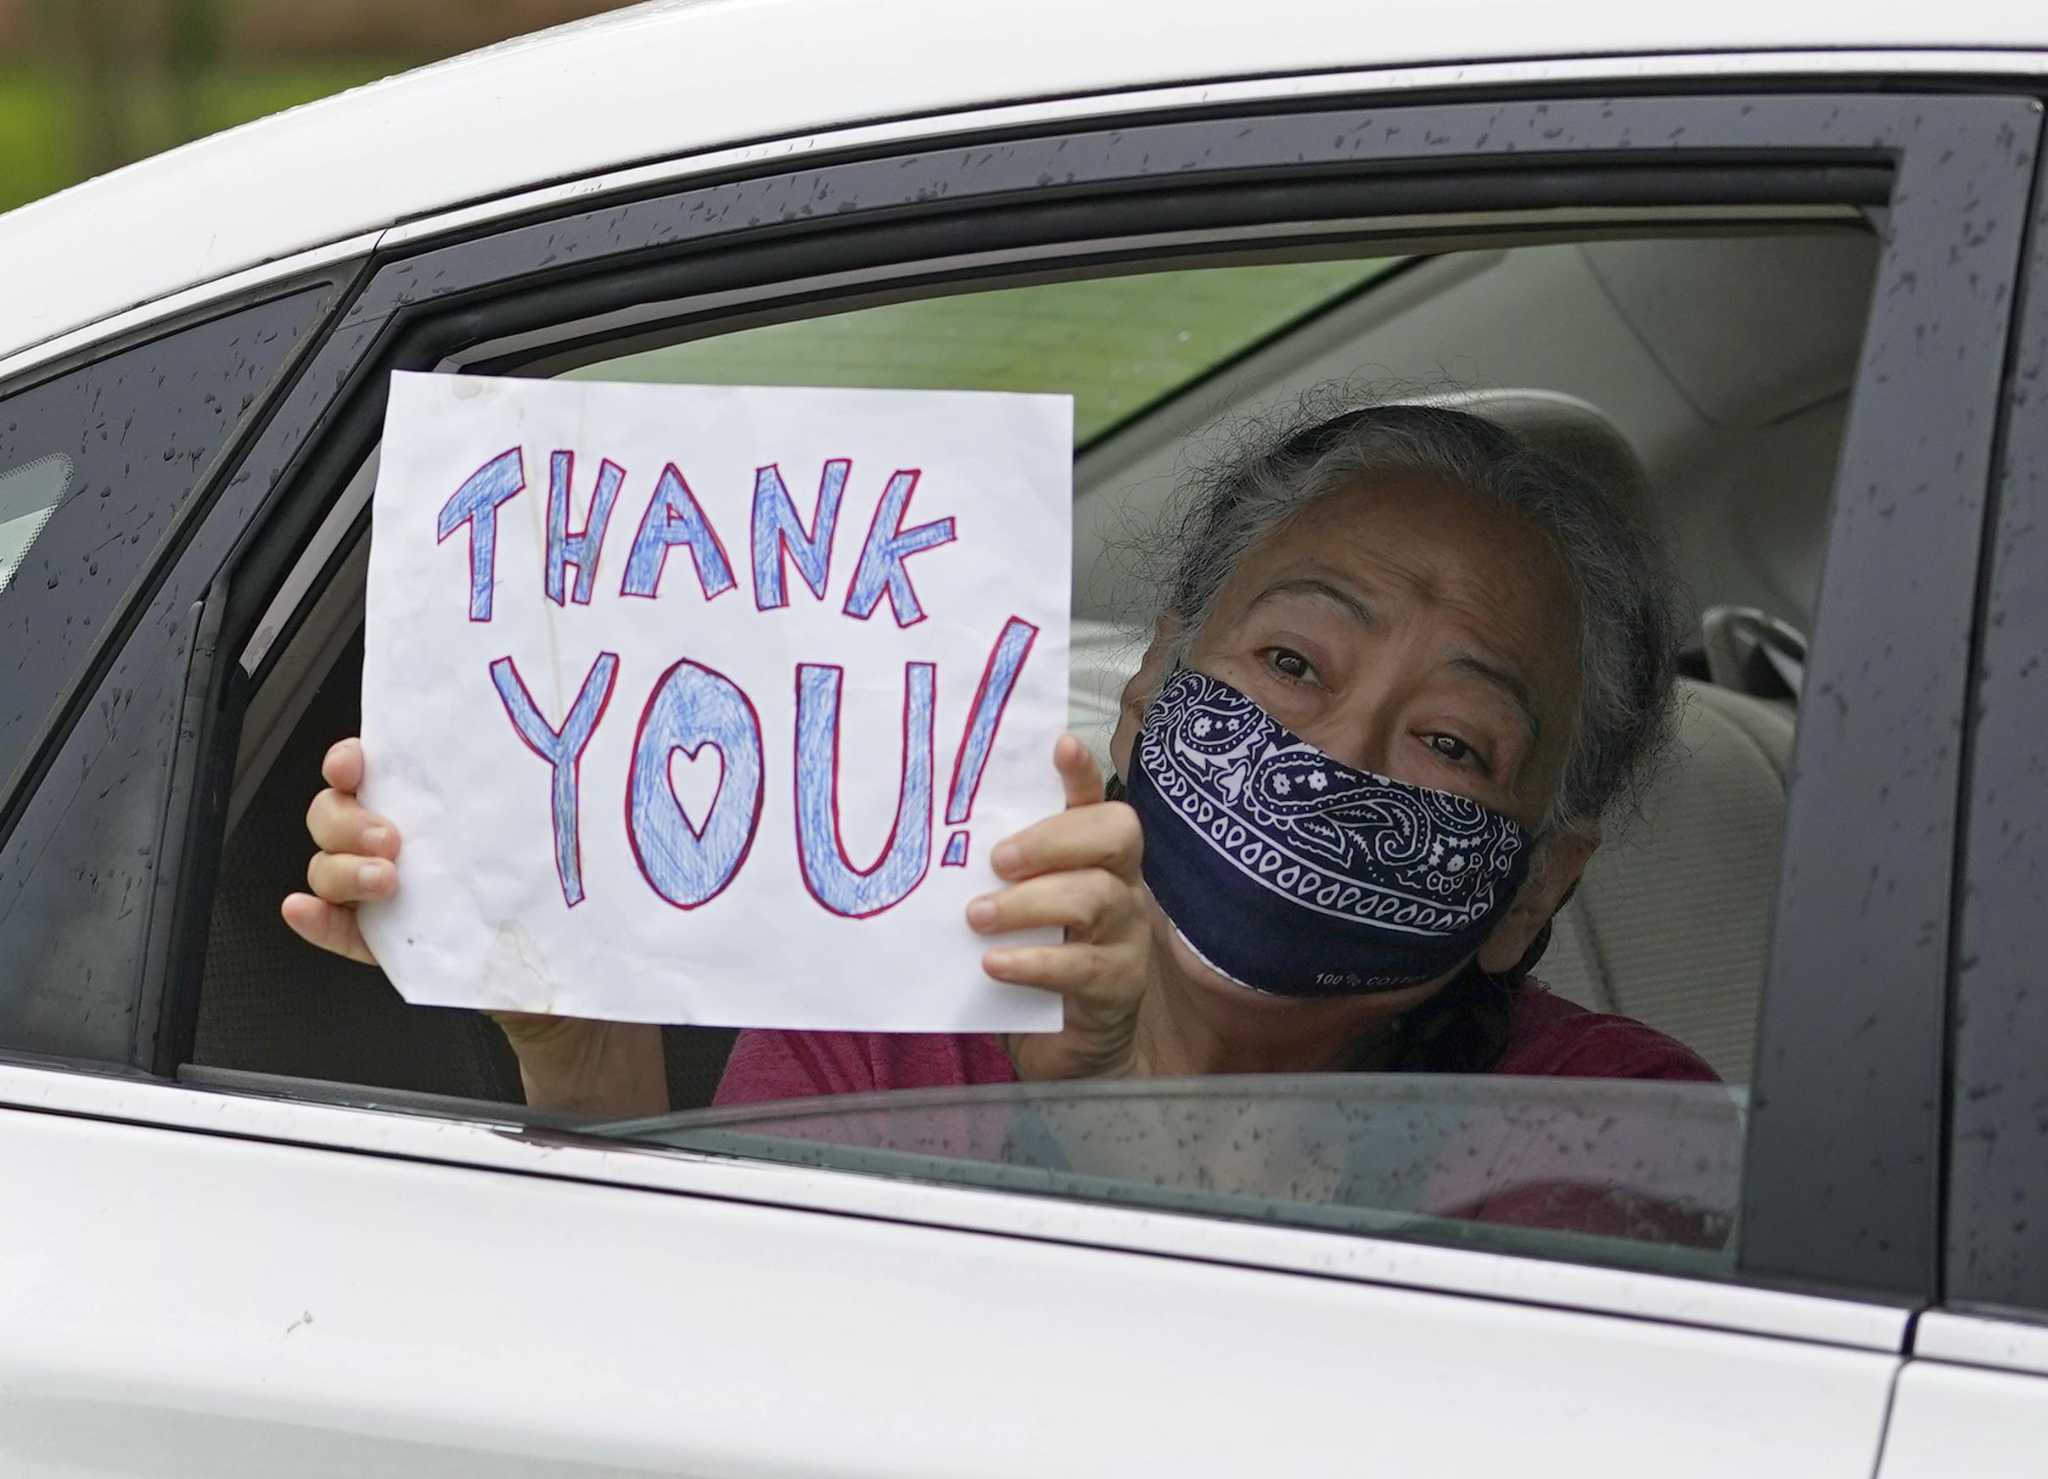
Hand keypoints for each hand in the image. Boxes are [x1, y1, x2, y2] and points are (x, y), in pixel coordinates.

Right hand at [281, 738, 664, 1115]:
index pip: (372, 773)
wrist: (564, 985)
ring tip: (385, 881)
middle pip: (333, 816)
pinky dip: (317, 921)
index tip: (356, 762)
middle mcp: (398, 846)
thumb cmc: (555, 904)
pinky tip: (306, 910)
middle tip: (391, 838)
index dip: (350, 762)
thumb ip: (516, 816)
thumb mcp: (541, 849)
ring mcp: (384, 896)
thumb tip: (536, 778)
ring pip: (327, 869)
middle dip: (348, 821)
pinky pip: (338, 931)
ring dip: (341, 869)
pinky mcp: (383, 945)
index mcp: (431, 811)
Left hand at [972, 735, 1155, 1081]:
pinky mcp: (1120, 985)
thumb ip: (990, 879)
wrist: (1065, 1052)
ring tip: (977, 917)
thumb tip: (925, 845)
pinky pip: (1083, 965)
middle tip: (996, 860)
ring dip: (1030, 903)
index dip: (1081, 773)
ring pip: (1097, 896)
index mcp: (1091, 857)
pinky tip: (994, 964)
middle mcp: (1119, 884)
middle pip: (1116, 833)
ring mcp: (1126, 934)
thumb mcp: (1008, 910)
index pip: (1094, 800)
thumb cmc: (1029, 965)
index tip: (1059, 744)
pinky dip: (1033, 961)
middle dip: (1054, 838)